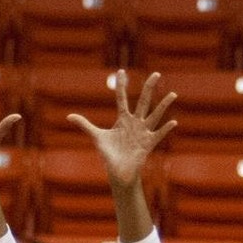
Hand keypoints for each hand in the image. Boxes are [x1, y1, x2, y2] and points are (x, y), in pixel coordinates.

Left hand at [67, 70, 175, 189]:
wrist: (118, 171)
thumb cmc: (109, 153)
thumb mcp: (96, 136)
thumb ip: (84, 124)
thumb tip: (68, 116)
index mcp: (123, 119)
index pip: (122, 98)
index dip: (121, 85)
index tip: (121, 71)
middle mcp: (135, 122)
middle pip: (143, 102)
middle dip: (149, 88)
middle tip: (156, 74)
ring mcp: (143, 132)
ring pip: (155, 116)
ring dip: (163, 106)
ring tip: (173, 94)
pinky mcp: (149, 144)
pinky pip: (159, 134)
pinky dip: (166, 129)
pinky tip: (173, 122)